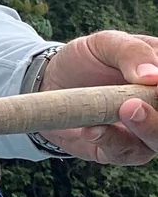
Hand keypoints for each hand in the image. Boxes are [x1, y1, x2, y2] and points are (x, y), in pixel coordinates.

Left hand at [38, 30, 157, 162]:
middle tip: (136, 102)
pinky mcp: (120, 149)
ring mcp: (144, 130)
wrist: (50, 83)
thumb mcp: (105, 43)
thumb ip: (130, 52)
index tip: (156, 84)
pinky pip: (125, 152)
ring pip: (157, 141)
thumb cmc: (86, 59)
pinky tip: (92, 129)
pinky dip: (110, 141)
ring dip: (146, 128)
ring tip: (125, 110)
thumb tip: (153, 75)